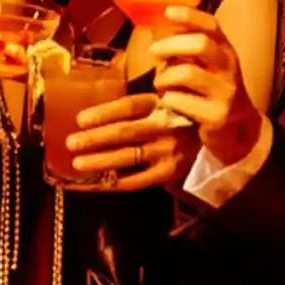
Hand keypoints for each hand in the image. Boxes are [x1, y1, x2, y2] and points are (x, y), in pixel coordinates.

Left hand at [62, 94, 199, 191]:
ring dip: (101, 161)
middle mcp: (164, 127)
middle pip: (125, 132)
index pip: (128, 107)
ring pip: (128, 156)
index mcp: (161, 105)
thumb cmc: (179, 117)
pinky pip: (138, 180)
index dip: (104, 113)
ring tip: (78, 163)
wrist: (213, 139)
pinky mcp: (169, 172)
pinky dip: (115, 182)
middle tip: (71, 142)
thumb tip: (97, 110)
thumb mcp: (164, 101)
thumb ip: (139, 103)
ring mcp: (167, 152)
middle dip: (95, 138)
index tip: (80, 119)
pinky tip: (97, 183)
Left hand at [149, 6, 266, 164]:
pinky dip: (167, 99)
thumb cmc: (212, 92)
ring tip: (160, 84)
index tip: (168, 12)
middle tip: (153, 52)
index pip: (212, 25)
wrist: (238, 130)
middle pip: (201, 44)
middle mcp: (230, 68)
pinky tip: (168, 103)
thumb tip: (155, 33)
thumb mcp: (208, 67)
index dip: (190, 15)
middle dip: (171, 44)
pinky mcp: (217, 116)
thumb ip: (188, 51)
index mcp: (226, 51)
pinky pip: (180, 101)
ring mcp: (226, 93)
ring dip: (164, 77)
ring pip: (187, 73)